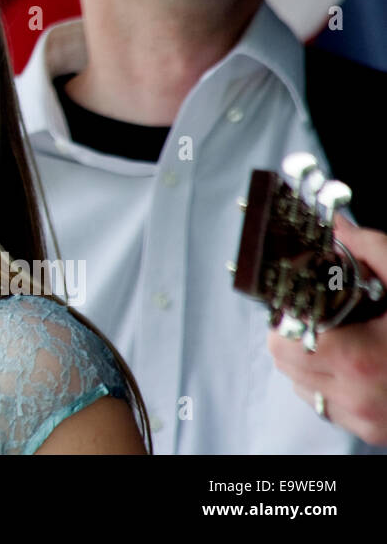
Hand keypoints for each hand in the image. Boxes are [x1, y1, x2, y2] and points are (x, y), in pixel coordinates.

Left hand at [268, 213, 386, 445]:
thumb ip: (371, 249)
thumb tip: (336, 226)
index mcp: (361, 359)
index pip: (284, 340)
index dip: (287, 315)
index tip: (301, 300)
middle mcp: (358, 396)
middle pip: (286, 362)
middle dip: (294, 332)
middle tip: (319, 312)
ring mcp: (366, 418)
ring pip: (302, 385)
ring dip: (308, 359)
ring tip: (339, 336)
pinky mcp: (374, 430)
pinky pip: (327, 405)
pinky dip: (328, 383)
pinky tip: (352, 363)